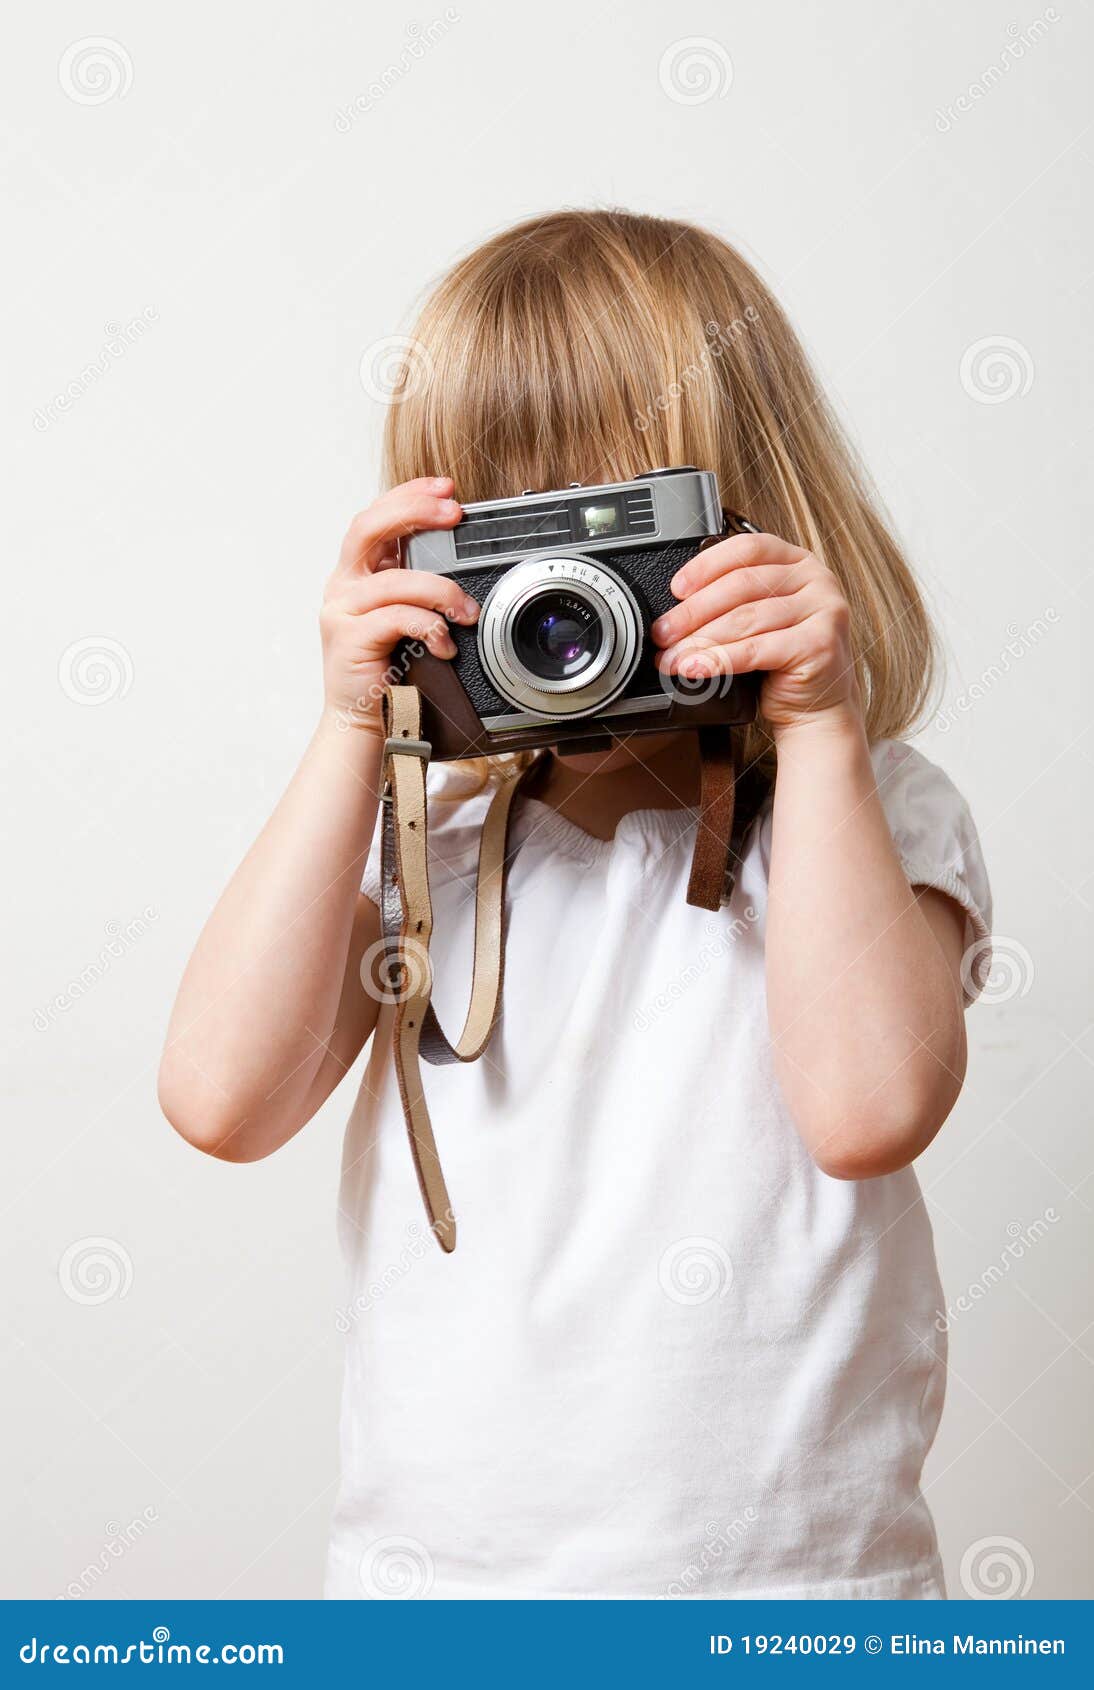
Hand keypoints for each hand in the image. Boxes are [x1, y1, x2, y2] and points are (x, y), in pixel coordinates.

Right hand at [320, 477, 478, 731]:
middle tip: (453, 513)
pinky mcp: (350, 638)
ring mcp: (343, 610)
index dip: (408, 495)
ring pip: (395, 580)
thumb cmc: (387, 669)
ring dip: (441, 591)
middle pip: (369, 528)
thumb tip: (457, 559)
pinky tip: (445, 645)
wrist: (360, 719)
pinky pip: (397, 618)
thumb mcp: (403, 617)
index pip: (376, 517)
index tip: (446, 488)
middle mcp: (344, 586)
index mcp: (357, 574)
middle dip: (415, 512)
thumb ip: (416, 586)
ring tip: (466, 612)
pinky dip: (430, 628)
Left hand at [651, 531, 861, 738]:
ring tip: (671, 657)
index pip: (747, 548)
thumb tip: (674, 610)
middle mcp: (816, 579)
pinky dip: (719, 660)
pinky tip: (695, 668)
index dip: (706, 566)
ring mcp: (823, 610)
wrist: (816, 706)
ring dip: (700, 640)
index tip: (676, 590)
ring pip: (745, 619)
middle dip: (693, 612)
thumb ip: (731, 601)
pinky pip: (756, 650)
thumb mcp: (758, 619)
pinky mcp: (819, 644)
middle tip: (663, 632)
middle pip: (741, 585)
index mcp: (798, 561)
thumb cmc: (782, 661)